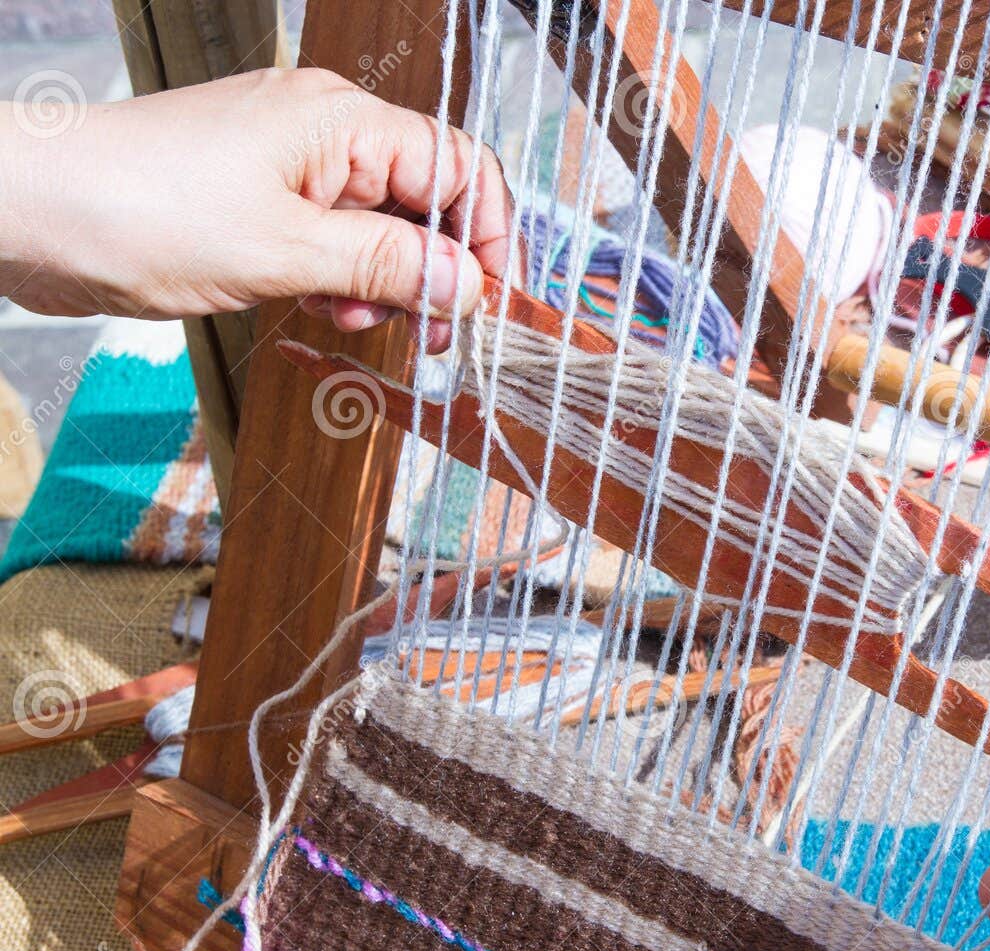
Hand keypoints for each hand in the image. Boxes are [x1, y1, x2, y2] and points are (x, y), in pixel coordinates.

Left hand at [0, 69, 511, 352]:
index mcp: (341, 122)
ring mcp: (289, 164)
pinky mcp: (259, 196)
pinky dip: (340, 277)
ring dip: (382, 282)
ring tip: (351, 317)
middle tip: (431, 333)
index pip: (458, 169)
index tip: (490, 303)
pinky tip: (318, 304)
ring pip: (380, 226)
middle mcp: (323, 132)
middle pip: (425, 199)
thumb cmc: (139, 210)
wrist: (30, 212)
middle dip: (433, 269)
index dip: (488, 239)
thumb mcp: (287, 253)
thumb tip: (468, 283)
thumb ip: (391, 266)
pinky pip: (332, 237)